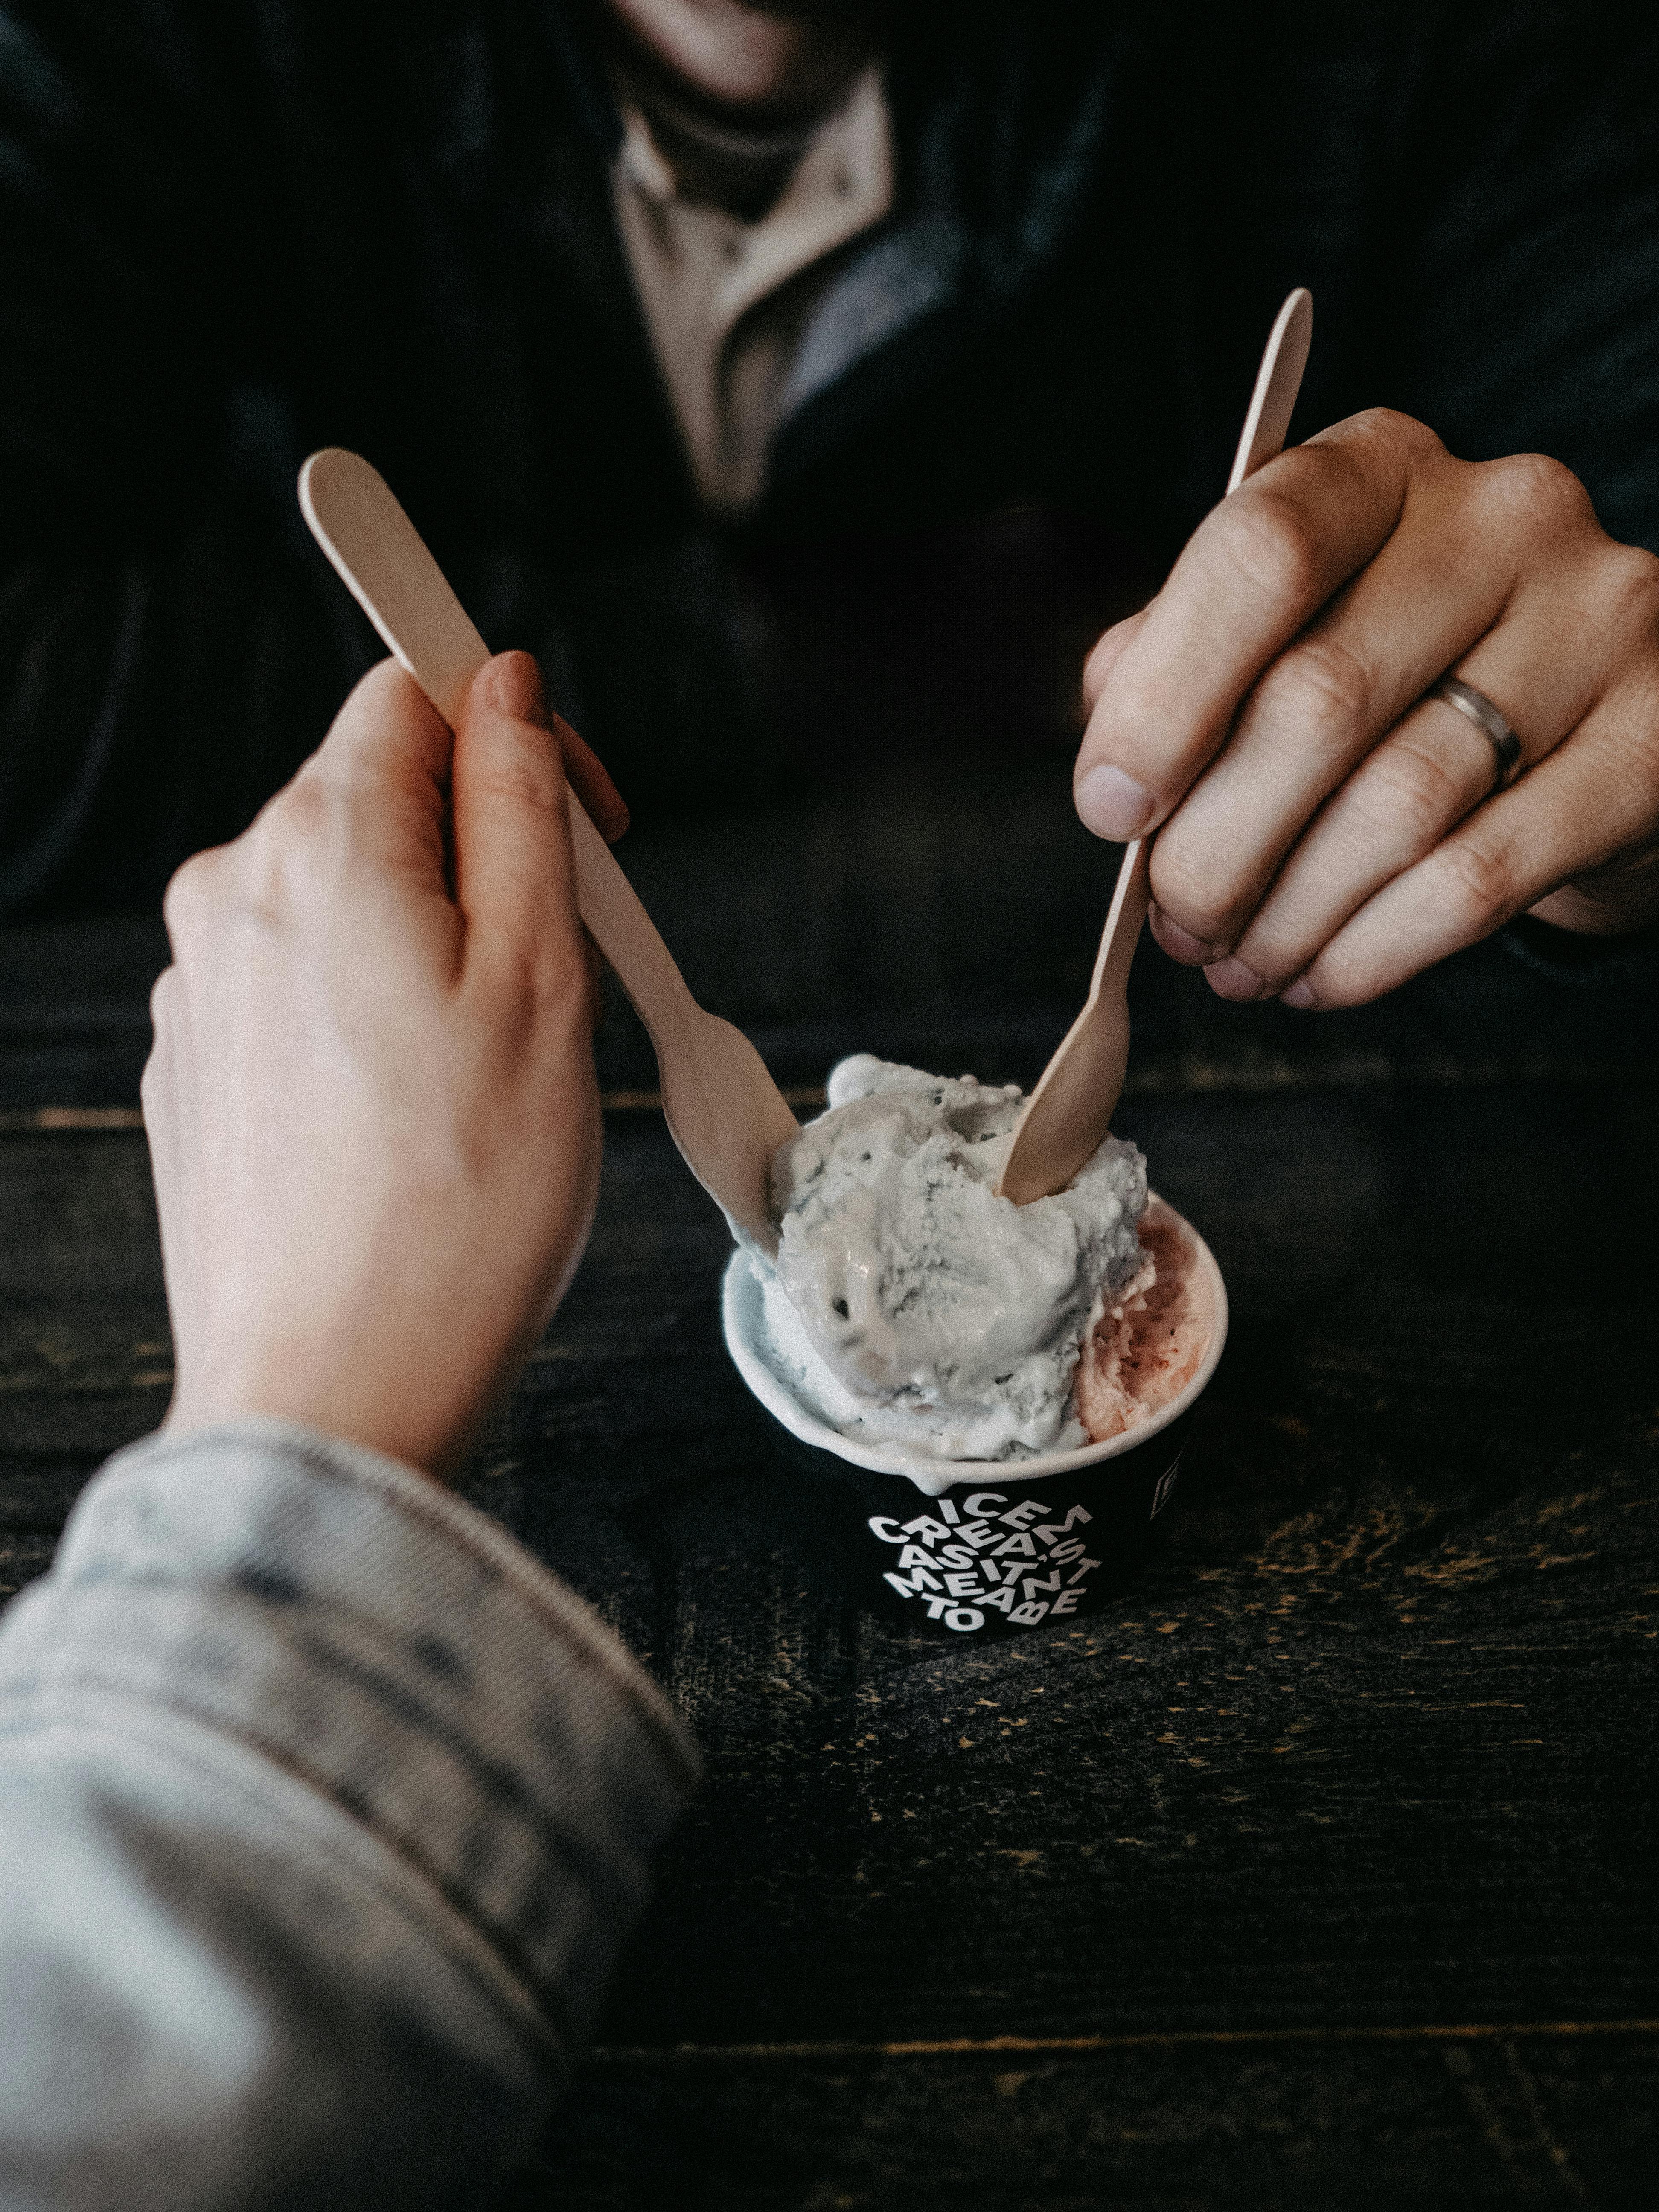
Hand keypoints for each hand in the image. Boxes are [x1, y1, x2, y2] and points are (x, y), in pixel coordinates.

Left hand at [143, 651, 627, 1474]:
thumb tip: (501, 688)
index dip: (512, 731)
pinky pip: (299, 988)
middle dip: (479, 853)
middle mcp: (230, 899)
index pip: (407, 695)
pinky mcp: (195, 1073)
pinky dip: (369, 1012)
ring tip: (491, 1068)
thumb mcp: (541, 980)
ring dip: (430, 940)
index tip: (582, 816)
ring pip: (341, 900)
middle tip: (561, 973)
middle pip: (373, 801)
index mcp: (317, 851)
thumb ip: (518, 807)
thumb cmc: (458, 1211)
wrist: (333, 1397)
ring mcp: (199, 991)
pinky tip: (418, 1115)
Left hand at [1072, 409, 1658, 1006]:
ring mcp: (1594, 621)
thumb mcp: (1286, 634)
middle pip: (1317, 699)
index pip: (1258, 552)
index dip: (1165, 698)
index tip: (1110, 809)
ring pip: (1395, 807)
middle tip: (1177, 926)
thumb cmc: (1404, 679)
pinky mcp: (1649, 744)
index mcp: (1381, 469)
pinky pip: (1476, 878)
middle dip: (1214, 849)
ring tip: (1237, 965)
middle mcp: (1501, 517)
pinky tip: (1320, 977)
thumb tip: (1112, 760)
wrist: (1595, 724)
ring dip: (1286, 917)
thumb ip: (1178, 664)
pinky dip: (1372, 950)